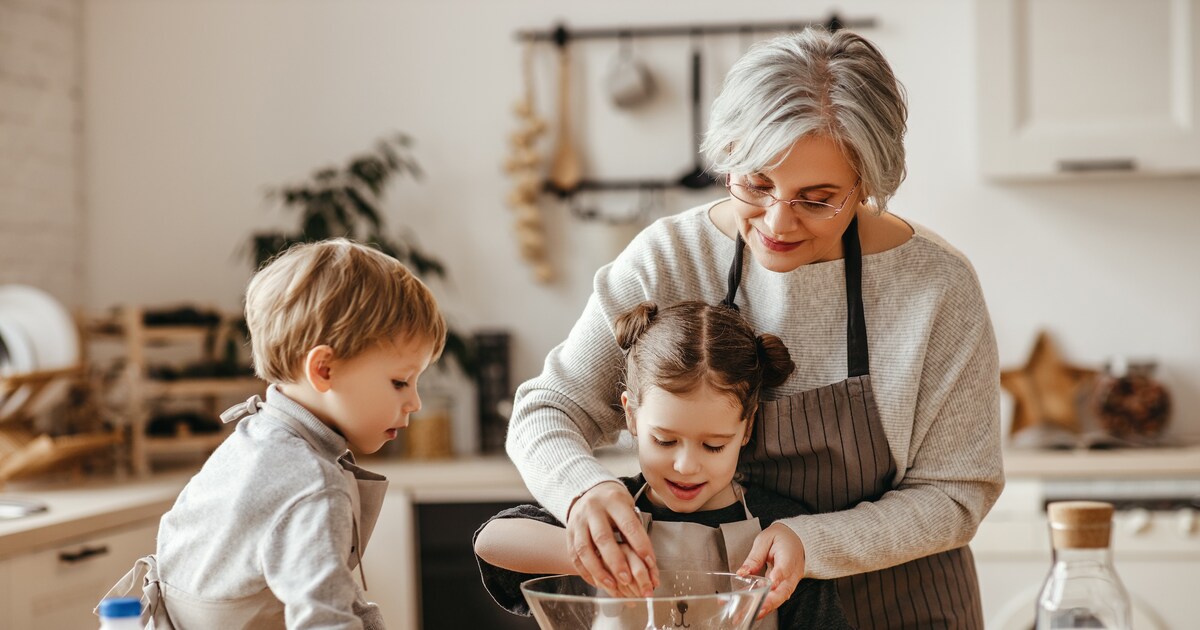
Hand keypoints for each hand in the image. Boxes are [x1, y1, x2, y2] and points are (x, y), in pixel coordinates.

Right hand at [565, 481, 657, 596]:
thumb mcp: (628, 506)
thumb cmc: (614, 502)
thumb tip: (646, 560)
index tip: (649, 562)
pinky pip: (574, 555)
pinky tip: (597, 582)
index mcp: (613, 501)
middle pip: (603, 538)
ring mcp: (578, 521)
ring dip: (598, 570)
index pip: (628, 524)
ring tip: (611, 585)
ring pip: (584, 549)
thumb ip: (634, 530)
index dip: (640, 544)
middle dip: (616, 561)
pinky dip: (585, 571)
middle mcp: (593, 510)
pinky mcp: (569, 533)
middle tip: (627, 579)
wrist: (588, 491)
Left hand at [737, 522, 805, 618]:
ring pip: (780, 597)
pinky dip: (764, 603)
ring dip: (766, 606)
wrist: (795, 539)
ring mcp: (790, 581)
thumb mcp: (765, 540)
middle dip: (771, 601)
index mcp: (789, 556)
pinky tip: (750, 608)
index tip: (771, 583)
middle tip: (758, 608)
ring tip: (749, 613)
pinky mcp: (785, 587)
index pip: (785, 568)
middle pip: (785, 589)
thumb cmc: (781, 538)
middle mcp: (793, 572)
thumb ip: (755, 556)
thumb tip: (742, 572)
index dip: (778, 577)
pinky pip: (775, 596)